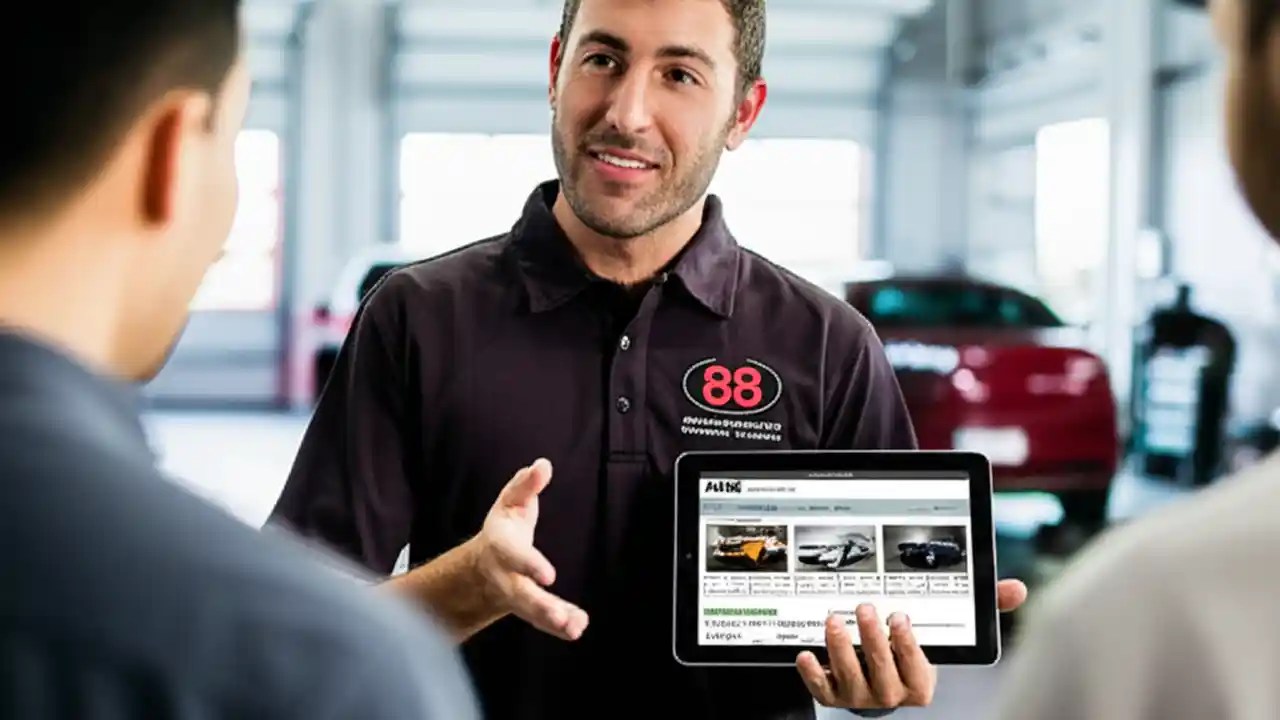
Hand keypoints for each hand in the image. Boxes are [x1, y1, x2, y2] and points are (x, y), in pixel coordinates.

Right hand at [469, 458, 588, 640]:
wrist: (483, 565)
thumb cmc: (504, 528)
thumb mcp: (511, 501)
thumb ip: (526, 485)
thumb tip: (543, 465)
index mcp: (501, 547)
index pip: (515, 556)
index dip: (530, 565)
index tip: (549, 576)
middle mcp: (506, 577)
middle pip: (521, 595)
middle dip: (541, 607)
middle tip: (559, 617)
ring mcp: (517, 597)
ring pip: (532, 614)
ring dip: (553, 621)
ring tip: (574, 626)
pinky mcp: (530, 609)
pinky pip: (542, 621)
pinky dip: (560, 627)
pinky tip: (578, 627)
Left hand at [794, 580, 1030, 709]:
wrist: (879, 681)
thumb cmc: (911, 652)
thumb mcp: (948, 634)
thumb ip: (983, 609)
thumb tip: (1016, 589)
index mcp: (920, 684)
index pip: (916, 666)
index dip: (907, 644)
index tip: (899, 618)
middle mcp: (890, 694)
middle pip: (881, 668)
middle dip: (872, 638)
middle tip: (865, 609)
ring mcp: (860, 696)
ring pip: (849, 675)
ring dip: (840, 648)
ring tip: (834, 620)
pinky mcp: (833, 695)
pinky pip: (821, 688)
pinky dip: (812, 673)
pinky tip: (807, 653)